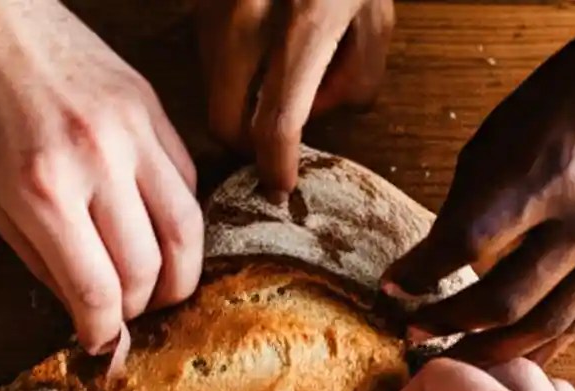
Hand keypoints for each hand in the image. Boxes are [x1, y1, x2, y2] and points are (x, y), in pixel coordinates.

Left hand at [0, 0, 202, 353]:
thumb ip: (36, 257)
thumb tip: (80, 309)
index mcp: (42, 187)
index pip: (98, 289)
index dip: (102, 332)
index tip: (98, 345)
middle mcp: (97, 160)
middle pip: (149, 269)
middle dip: (137, 310)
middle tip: (121, 319)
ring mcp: (134, 131)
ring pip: (187, 230)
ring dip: (177, 275)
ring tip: (155, 290)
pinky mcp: (154, 109)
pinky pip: (186, 183)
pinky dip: (178, 222)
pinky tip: (155, 233)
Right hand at [197, 0, 393, 198]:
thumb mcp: (374, 18)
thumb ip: (356, 78)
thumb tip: (315, 115)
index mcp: (304, 24)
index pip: (276, 123)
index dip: (275, 166)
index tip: (280, 187)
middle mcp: (248, 17)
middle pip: (224, 120)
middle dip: (246, 145)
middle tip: (272, 145)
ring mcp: (216, 9)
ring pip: (211, 91)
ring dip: (239, 103)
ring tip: (274, 77)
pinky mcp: (200, 2)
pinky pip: (207, 59)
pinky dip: (230, 70)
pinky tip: (259, 50)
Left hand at [383, 6, 574, 365]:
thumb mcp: (505, 129)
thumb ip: (471, 198)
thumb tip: (437, 256)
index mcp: (544, 174)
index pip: (464, 244)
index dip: (420, 274)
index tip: (391, 287)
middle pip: (504, 302)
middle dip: (449, 324)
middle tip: (412, 334)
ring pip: (548, 324)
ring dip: (494, 350)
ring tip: (455, 360)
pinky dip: (541, 340)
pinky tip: (510, 351)